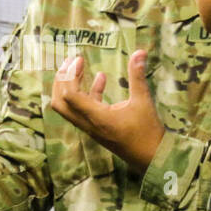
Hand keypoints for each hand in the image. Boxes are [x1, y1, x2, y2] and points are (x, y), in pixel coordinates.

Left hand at [48, 49, 165, 175]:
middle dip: (61, 80)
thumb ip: (137, 76)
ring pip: (67, 107)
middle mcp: (88, 124)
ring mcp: (90, 127)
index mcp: (97, 117)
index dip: (70, 75)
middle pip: (59, 103)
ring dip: (69, 86)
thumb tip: (140, 52)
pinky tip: (101, 79)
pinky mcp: (96, 128)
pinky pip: (83, 110)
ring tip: (79, 66)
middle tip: (70, 62)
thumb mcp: (143, 102)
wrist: (151, 158)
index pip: (70, 95)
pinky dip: (86, 94)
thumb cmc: (148, 132)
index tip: (80, 59)